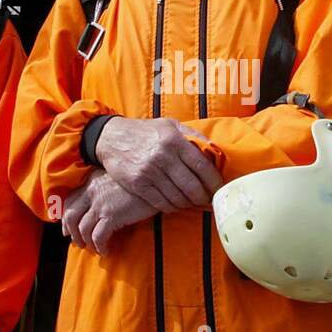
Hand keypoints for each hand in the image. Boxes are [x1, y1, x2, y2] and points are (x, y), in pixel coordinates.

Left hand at [62, 170, 156, 254]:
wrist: (157, 181)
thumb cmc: (141, 183)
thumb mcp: (118, 180)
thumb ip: (106, 189)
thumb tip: (101, 207)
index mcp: (92, 182)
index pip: (70, 200)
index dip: (66, 217)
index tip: (68, 228)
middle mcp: (92, 191)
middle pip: (70, 215)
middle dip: (71, 232)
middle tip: (77, 242)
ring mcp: (101, 204)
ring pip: (82, 229)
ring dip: (86, 242)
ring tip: (94, 249)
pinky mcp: (112, 215)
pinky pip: (98, 237)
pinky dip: (99, 246)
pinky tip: (106, 251)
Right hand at [94, 117, 222, 212]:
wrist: (111, 137)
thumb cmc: (145, 131)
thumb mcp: (170, 125)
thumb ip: (192, 135)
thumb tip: (214, 150)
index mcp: (174, 140)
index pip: (202, 166)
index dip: (214, 181)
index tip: (219, 189)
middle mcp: (163, 156)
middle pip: (192, 186)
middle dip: (203, 197)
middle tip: (208, 201)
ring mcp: (149, 172)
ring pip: (177, 197)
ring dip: (188, 204)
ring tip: (193, 203)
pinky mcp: (137, 184)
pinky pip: (161, 203)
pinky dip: (172, 207)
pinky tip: (176, 204)